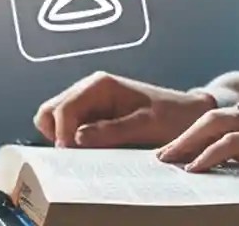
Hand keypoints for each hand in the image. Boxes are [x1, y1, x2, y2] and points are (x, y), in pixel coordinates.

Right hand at [34, 71, 218, 147]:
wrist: (189, 115)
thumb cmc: (172, 115)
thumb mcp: (145, 124)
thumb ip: (112, 130)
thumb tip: (78, 138)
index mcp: (100, 85)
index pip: (63, 108)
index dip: (62, 134)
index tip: (72, 153)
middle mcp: (89, 90)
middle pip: (49, 112)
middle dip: (56, 134)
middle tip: (76, 154)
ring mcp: (90, 104)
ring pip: (55, 121)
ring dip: (63, 139)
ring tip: (85, 153)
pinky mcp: (93, 118)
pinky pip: (70, 130)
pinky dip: (72, 142)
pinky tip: (92, 151)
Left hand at [155, 93, 238, 179]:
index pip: (229, 115)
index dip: (203, 131)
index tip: (186, 145)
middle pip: (213, 117)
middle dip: (185, 135)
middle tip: (164, 154)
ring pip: (215, 127)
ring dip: (187, 145)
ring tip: (169, 162)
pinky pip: (231, 145)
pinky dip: (208, 155)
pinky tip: (195, 168)